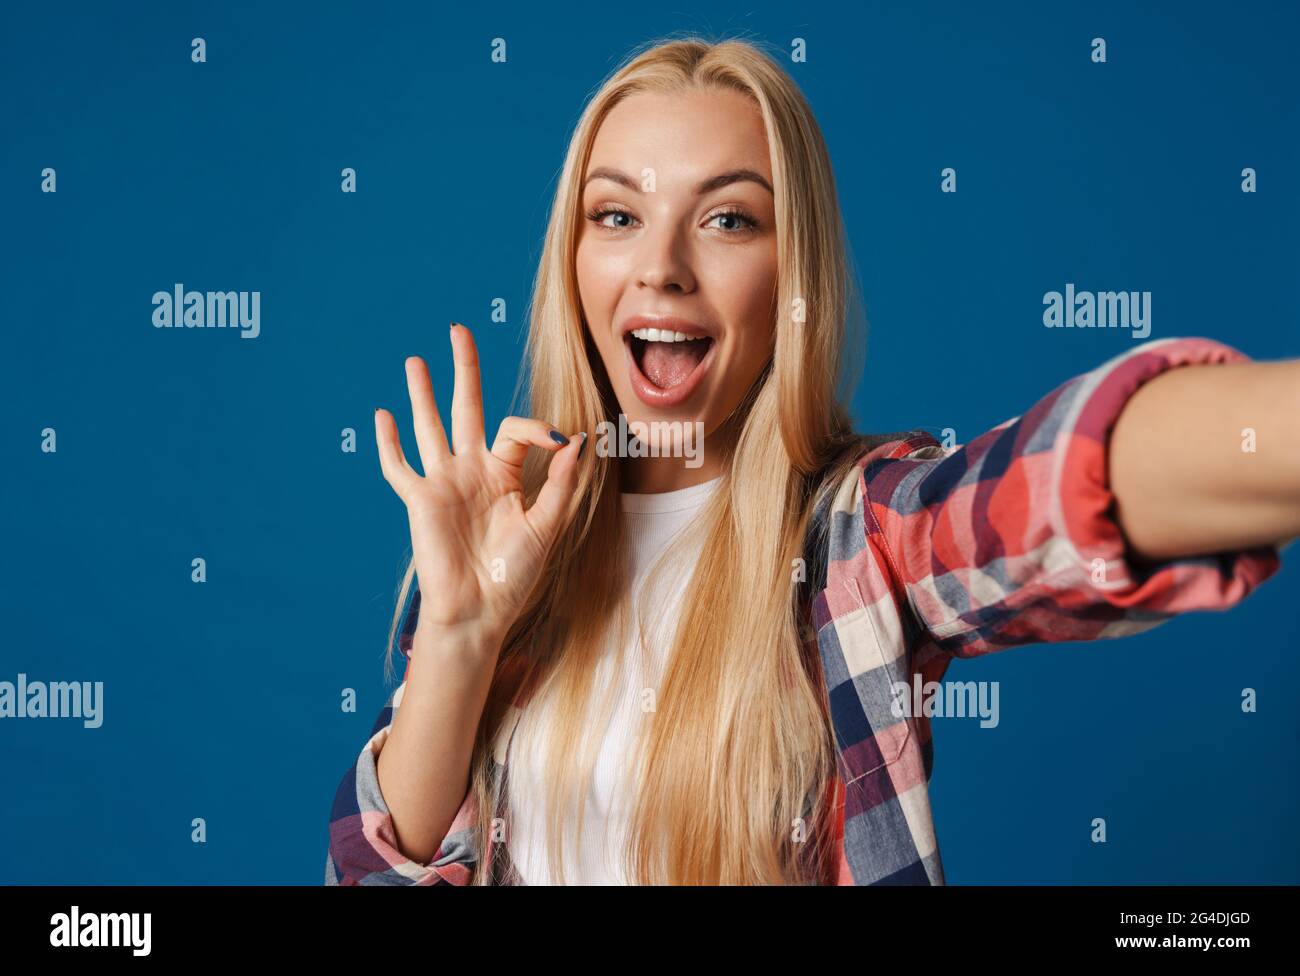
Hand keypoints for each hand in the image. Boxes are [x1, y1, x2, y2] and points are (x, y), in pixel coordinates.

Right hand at [374, 322, 585, 651]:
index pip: (515, 430)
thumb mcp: (548, 526)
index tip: (558, 442)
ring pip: (430, 427)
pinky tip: (383, 416)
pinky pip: (400, 467)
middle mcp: (472, 470)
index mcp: (505, 474)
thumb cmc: (515, 575)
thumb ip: (562, 483)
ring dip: (422, 394)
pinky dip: (390, 443)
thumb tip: (577, 439)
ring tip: (415, 360)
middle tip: (457, 330)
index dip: (537, 427)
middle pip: (466, 408)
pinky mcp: (420, 501)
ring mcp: (443, 483)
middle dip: (463, 370)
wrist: (480, 611)